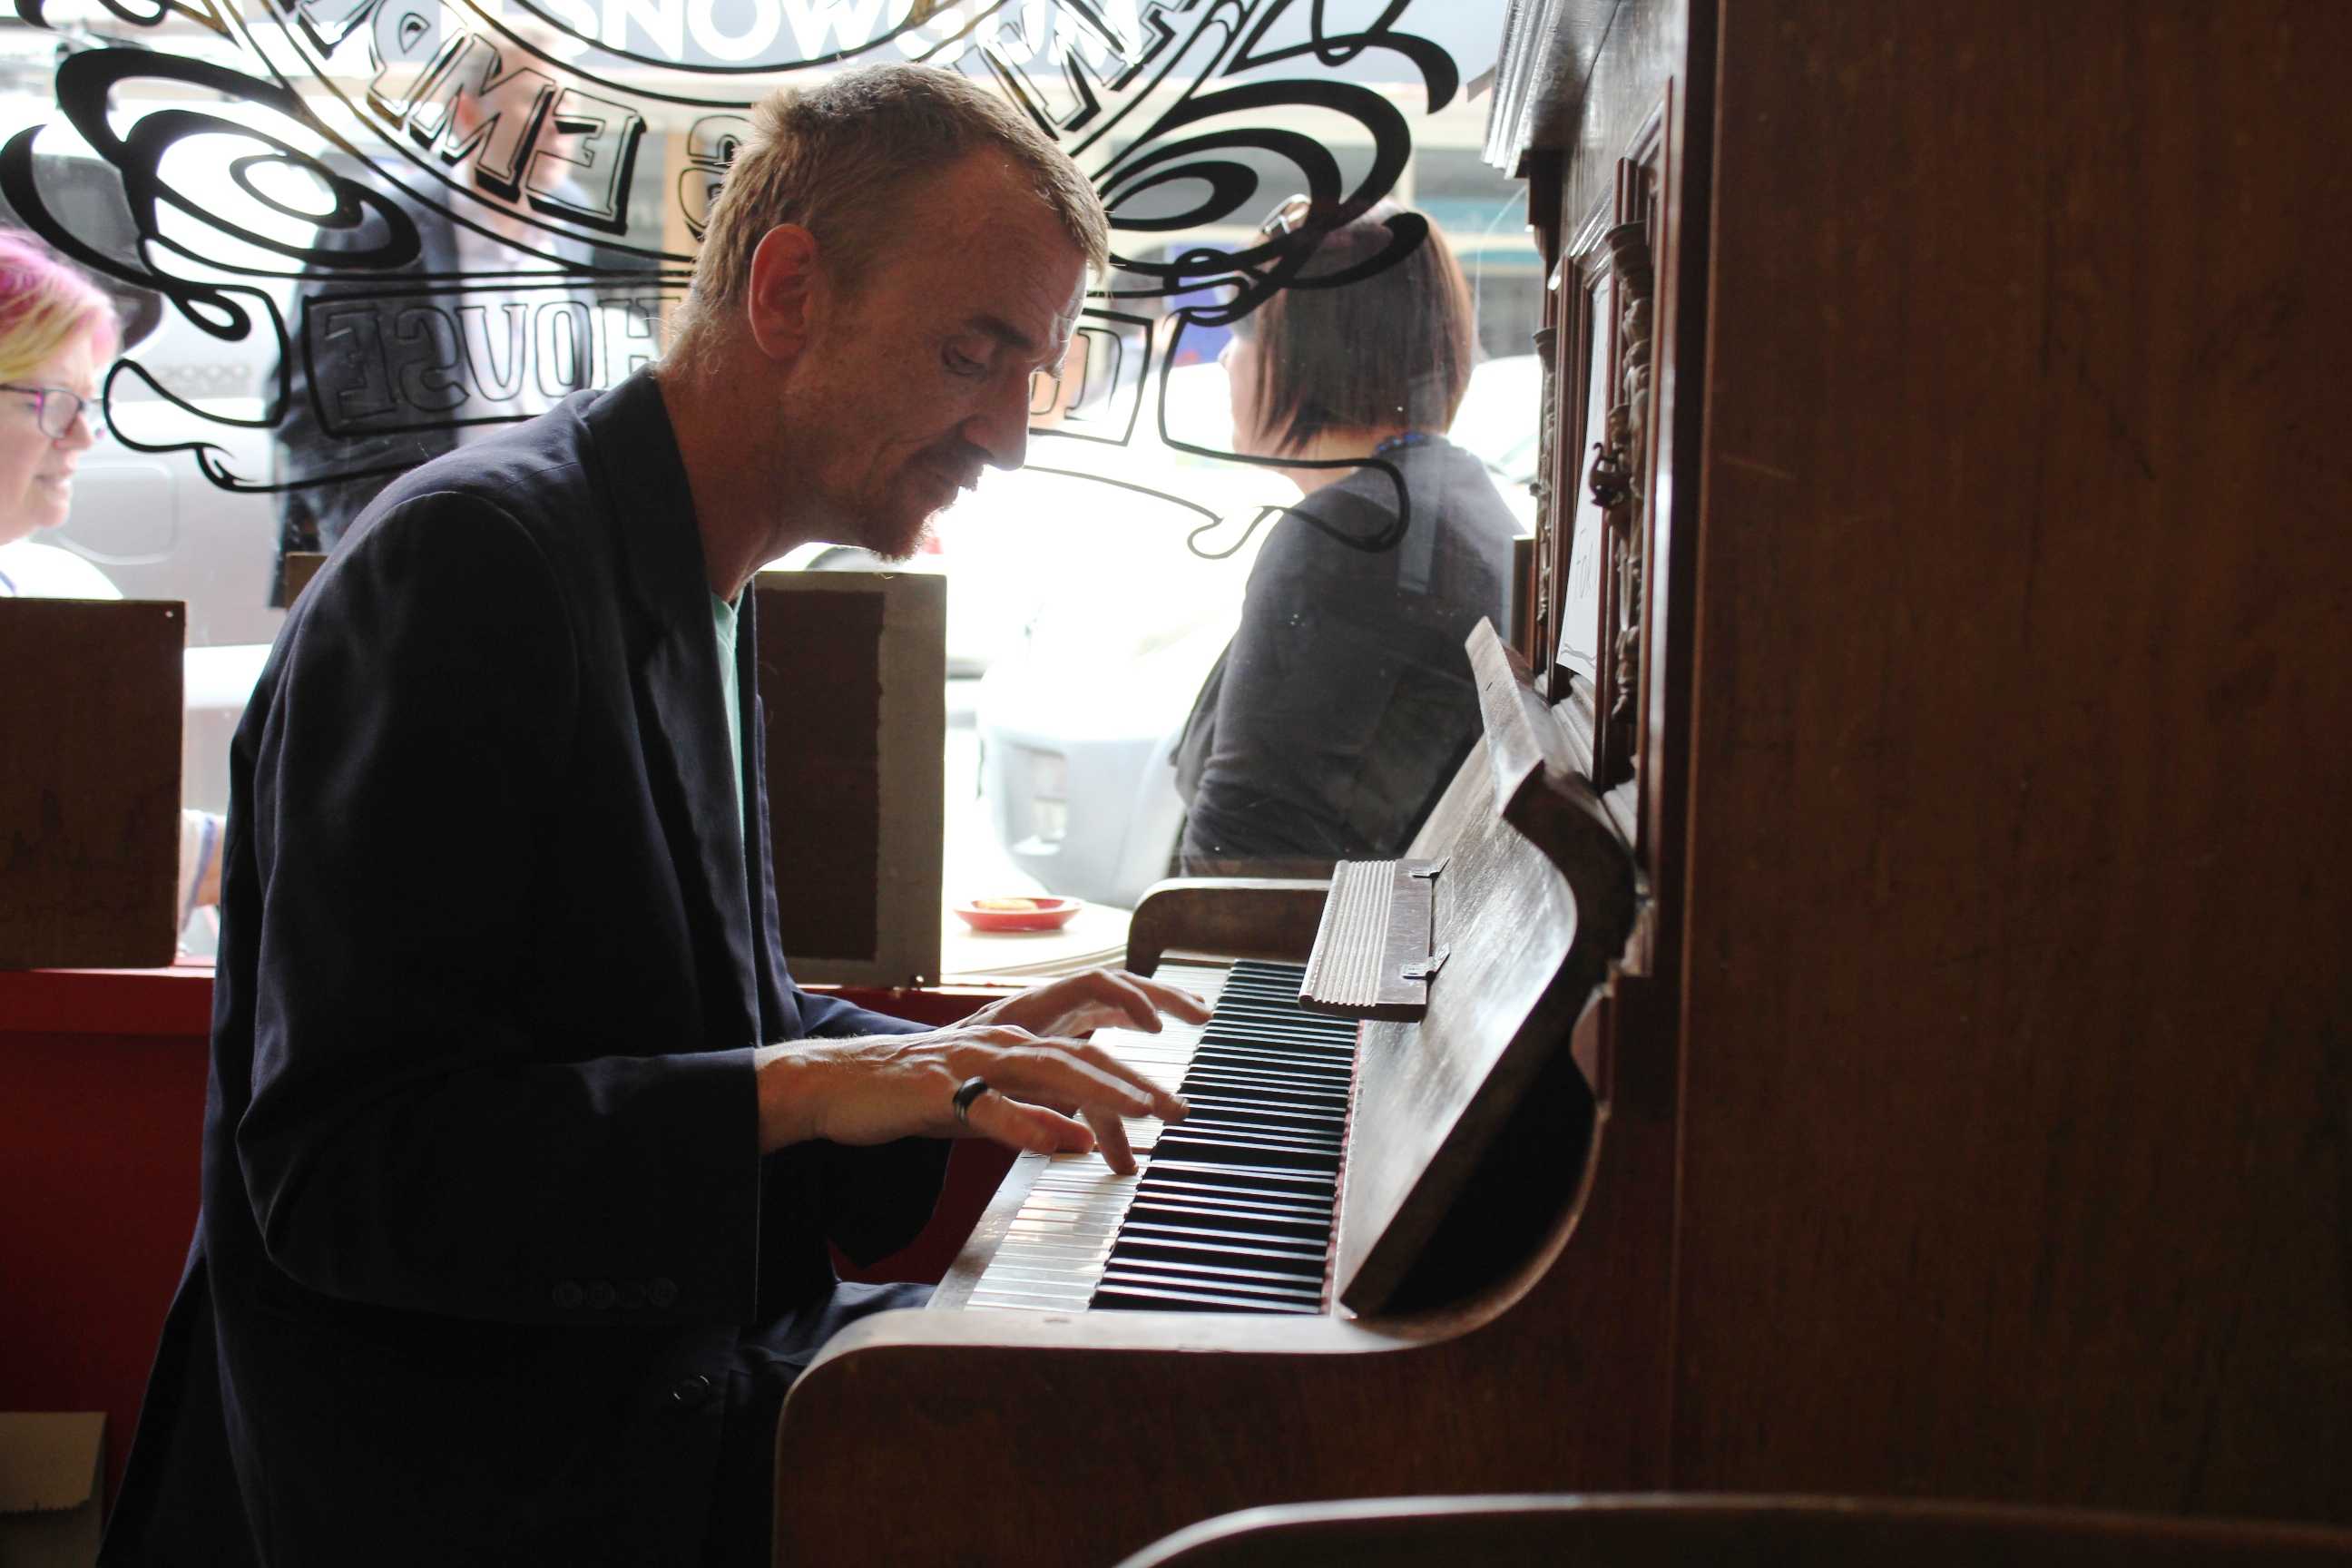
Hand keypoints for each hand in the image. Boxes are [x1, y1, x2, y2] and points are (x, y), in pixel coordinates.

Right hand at [754, 969, 1209, 1173]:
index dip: (1143, 1030)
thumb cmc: (921, 1090)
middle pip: (1085, 1045)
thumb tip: (1093, 1141)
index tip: (1187, 1055)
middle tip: (1179, 1108)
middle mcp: (1005, 1036)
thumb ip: (1043, 1113)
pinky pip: (995, 1108)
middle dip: (1137, 1075)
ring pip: (1051, 1066)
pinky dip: (1035, 1125)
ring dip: (1104, 1088)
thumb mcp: (993, 1102)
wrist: (841, 1082)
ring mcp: (974, 1059)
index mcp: (1019, 1033)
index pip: (1093, 1023)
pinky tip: (1068, 1143)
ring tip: (1146, 1110)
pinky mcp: (944, 1089)